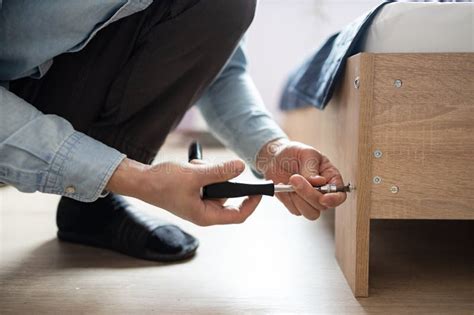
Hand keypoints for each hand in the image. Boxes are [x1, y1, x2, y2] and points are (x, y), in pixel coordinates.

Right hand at [106, 158, 260, 225]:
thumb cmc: (163, 183)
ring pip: (217, 185)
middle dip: (221, 179)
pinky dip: (202, 172)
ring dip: (209, 173)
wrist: (141, 181)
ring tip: (193, 169)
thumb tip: (240, 167)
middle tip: (209, 169)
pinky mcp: (194, 193)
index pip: (238, 215)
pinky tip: (189, 168)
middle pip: (227, 196)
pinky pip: (207, 181)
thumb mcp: (195, 175)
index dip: (251, 204)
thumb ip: (219, 172)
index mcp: (206, 215)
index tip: (259, 190)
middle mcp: (204, 211)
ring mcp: (198, 202)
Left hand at [256, 139, 345, 219]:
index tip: (323, 198)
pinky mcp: (296, 204)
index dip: (334, 200)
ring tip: (289, 181)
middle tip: (295, 178)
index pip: (339, 195)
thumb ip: (312, 168)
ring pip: (309, 212)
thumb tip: (319, 182)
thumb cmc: (295, 153)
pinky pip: (294, 210)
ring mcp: (309, 200)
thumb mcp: (306, 154)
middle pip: (322, 206)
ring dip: (297, 199)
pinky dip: (286, 199)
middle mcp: (322, 192)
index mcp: (331, 177)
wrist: (277, 157)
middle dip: (307, 194)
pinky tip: (283, 186)